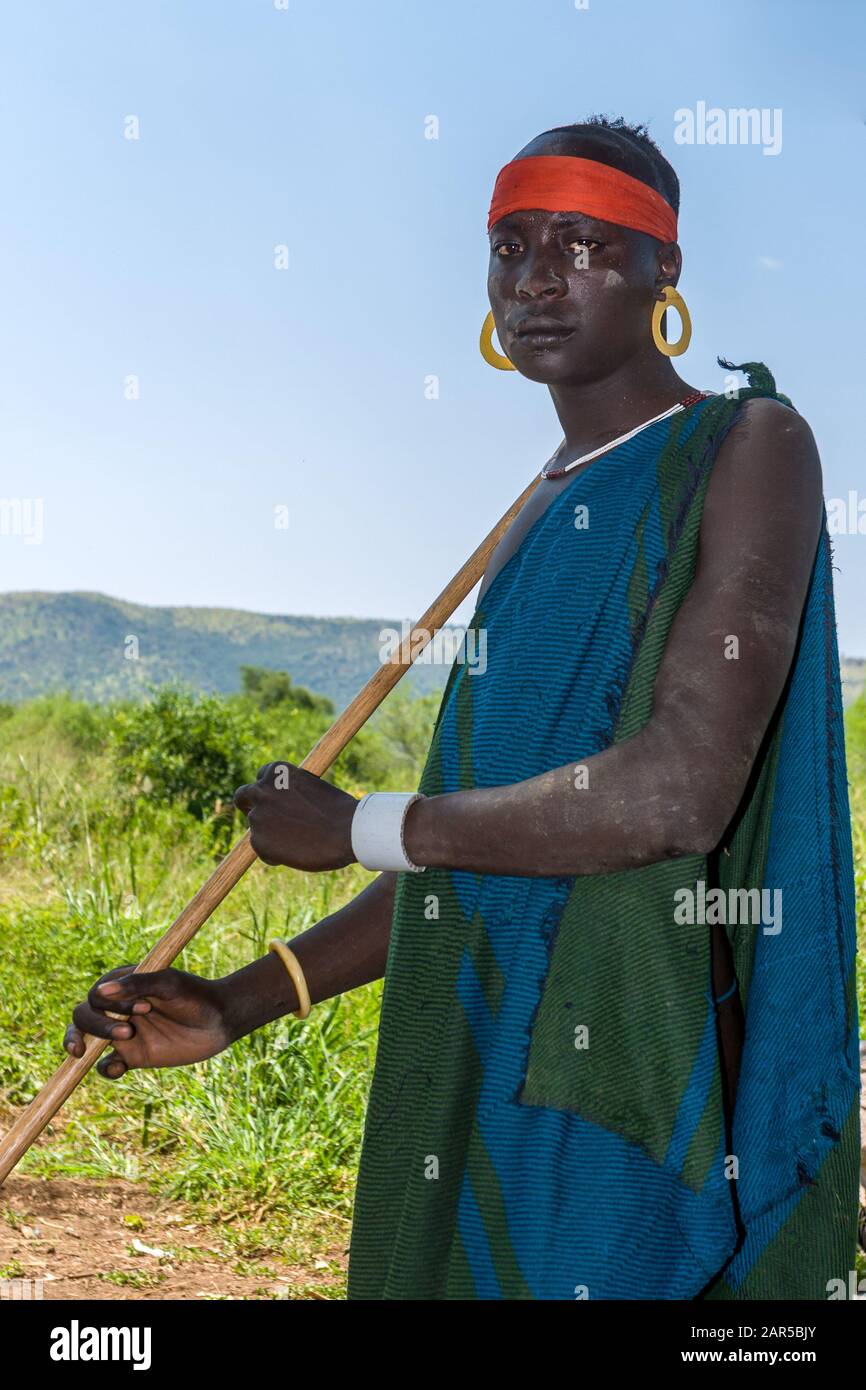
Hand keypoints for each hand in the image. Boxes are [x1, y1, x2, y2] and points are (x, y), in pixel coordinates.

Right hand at [64, 965, 234, 1079]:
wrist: (220, 1021)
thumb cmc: (195, 995)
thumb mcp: (170, 984)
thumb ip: (137, 984)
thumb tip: (99, 991)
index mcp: (123, 985)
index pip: (95, 996)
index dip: (111, 1004)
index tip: (144, 1007)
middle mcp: (117, 1009)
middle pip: (82, 1017)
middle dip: (97, 1026)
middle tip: (129, 1032)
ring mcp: (122, 1033)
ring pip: (86, 1040)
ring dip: (90, 1044)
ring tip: (125, 1040)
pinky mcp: (132, 1056)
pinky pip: (106, 1066)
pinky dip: (105, 1070)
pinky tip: (118, 1069)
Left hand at [233, 761, 356, 870]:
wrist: (349, 831)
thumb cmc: (338, 810)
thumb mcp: (312, 788)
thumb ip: (291, 792)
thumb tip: (282, 806)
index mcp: (277, 771)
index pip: (260, 779)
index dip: (267, 792)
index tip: (273, 802)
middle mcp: (262, 790)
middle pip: (242, 797)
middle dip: (248, 806)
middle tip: (263, 820)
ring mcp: (257, 816)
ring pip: (256, 828)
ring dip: (270, 836)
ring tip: (300, 842)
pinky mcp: (258, 841)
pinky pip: (262, 850)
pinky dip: (275, 855)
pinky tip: (297, 853)